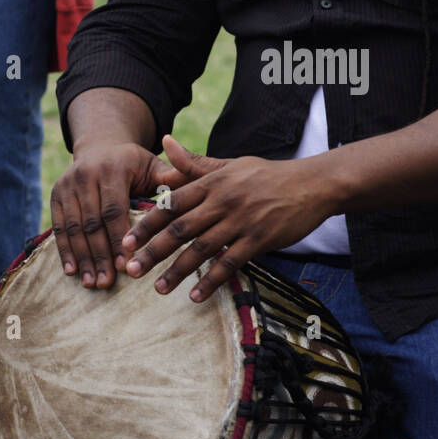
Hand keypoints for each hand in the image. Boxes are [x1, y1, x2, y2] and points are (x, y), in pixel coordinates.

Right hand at [50, 142, 182, 288]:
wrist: (101, 145)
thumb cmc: (135, 165)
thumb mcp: (153, 166)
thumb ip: (172, 178)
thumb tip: (195, 188)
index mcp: (114, 168)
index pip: (115, 210)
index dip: (118, 239)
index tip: (126, 265)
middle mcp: (87, 174)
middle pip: (93, 222)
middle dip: (99, 255)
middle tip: (106, 283)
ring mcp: (67, 184)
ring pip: (73, 227)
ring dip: (82, 258)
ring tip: (91, 283)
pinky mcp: (55, 193)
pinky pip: (58, 226)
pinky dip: (64, 250)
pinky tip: (71, 271)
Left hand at [121, 135, 339, 301]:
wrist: (312, 184)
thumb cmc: (266, 175)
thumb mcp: (230, 164)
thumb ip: (194, 163)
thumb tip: (165, 143)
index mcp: (212, 182)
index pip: (172, 204)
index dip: (147, 224)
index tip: (126, 242)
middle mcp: (223, 200)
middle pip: (180, 229)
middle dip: (152, 251)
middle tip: (131, 270)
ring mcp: (241, 220)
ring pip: (201, 249)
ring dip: (177, 271)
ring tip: (158, 288)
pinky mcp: (259, 239)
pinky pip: (230, 263)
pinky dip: (211, 281)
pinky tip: (195, 296)